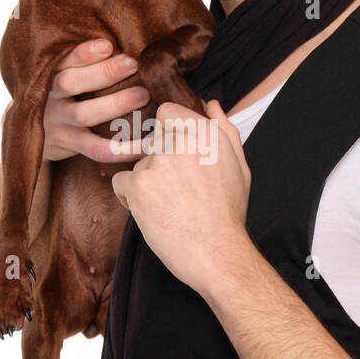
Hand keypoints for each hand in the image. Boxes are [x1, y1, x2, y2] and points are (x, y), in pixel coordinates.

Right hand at [42, 39, 150, 162]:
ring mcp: (58, 124)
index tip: (107, 45)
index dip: (83, 54)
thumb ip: (83, 61)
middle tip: (133, 63)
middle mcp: (50, 98)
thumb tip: (120, 43)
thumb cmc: (63, 94)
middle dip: (103, 73)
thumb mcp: (62, 73)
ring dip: (116, 104)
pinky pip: (98, 150)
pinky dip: (124, 149)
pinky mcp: (70, 146)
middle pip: (70, 83)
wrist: (35, 132)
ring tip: (143, 94)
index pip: (62, 60)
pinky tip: (147, 143)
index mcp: (49, 74)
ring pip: (84, 115)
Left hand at [111, 99, 252, 296]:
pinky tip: (153, 214)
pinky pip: (121, 183)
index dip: (168, 136)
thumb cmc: (228, 214)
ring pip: (139, 164)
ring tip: (171, 207)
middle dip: (160, 164)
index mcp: (206, 132)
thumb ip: (224, 130)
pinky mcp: (140, 184)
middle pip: (152, 143)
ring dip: (148, 183)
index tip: (178, 160)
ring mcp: (159, 161)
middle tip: (179, 193)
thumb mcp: (238, 166)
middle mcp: (182, 140)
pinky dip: (131, 199)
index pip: (167, 113)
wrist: (217, 253)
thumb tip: (211, 105)